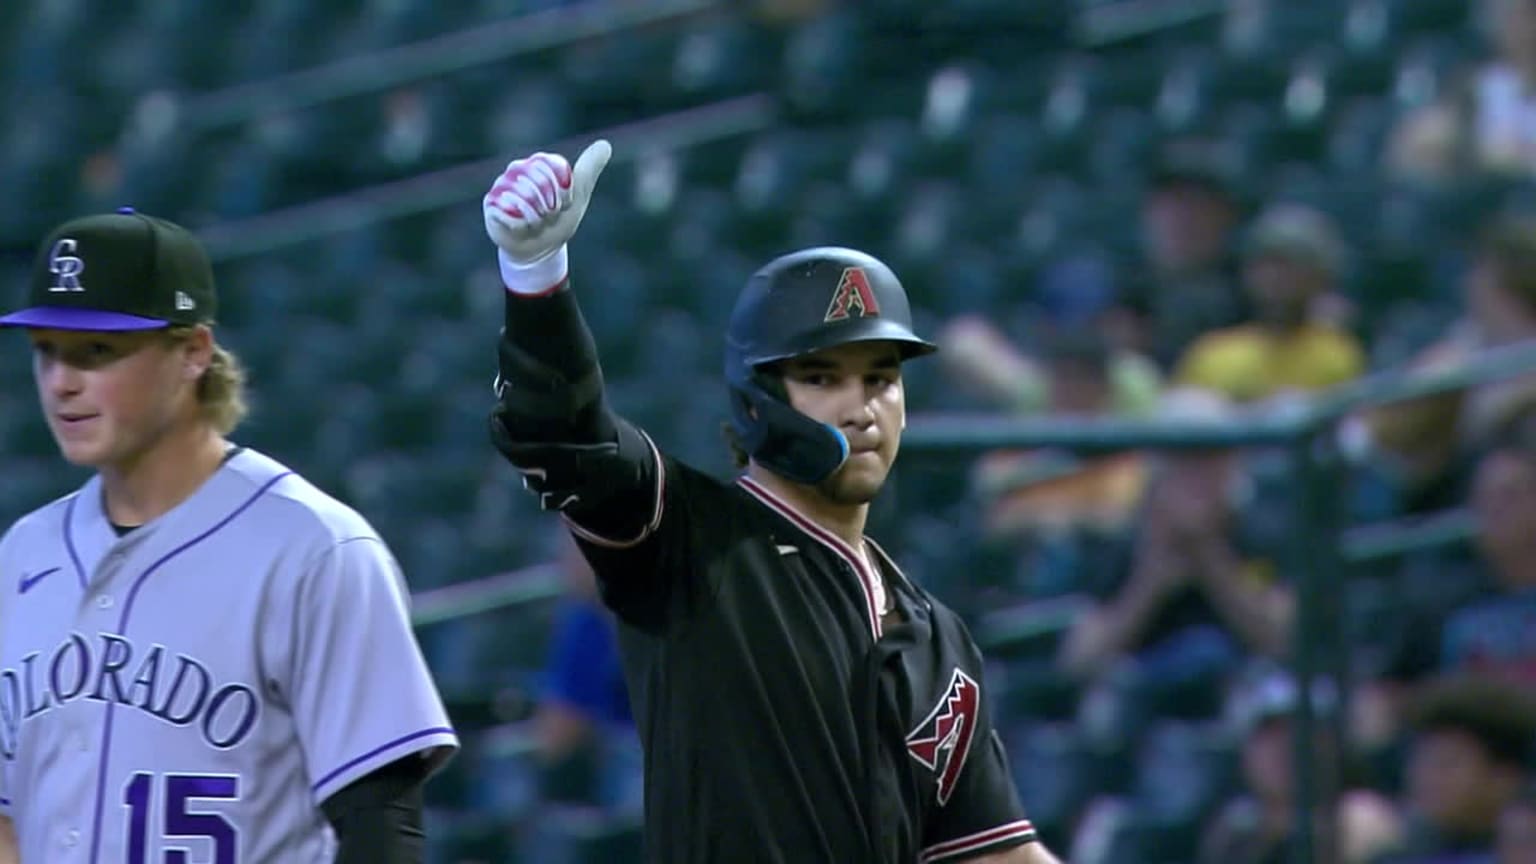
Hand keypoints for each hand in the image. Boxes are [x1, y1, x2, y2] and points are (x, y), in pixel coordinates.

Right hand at [484, 139, 611, 265]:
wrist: (540, 248)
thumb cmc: (558, 220)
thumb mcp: (579, 195)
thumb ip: (588, 169)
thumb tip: (605, 145)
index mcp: (539, 162)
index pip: (555, 168)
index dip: (564, 191)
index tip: (563, 202)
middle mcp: (518, 168)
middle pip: (540, 181)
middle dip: (551, 205)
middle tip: (548, 214)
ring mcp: (502, 185)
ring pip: (524, 196)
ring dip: (536, 217)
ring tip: (535, 221)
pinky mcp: (490, 204)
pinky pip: (508, 210)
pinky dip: (520, 224)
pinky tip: (520, 227)